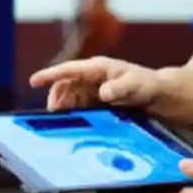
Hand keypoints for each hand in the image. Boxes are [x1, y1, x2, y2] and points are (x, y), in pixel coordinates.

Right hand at [29, 56, 162, 110]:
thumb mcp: (136, 86)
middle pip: (64, 85)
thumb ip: (120, 88)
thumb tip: (104, 92)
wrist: (158, 94)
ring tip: (65, 123)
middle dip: (56, 99)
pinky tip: (76, 124)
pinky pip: (77, 106)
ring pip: (68, 97)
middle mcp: (91, 76)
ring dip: (64, 108)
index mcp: (97, 67)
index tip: (34, 80)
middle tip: (56, 116)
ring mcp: (91, 87)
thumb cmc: (147, 85)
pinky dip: (73, 113)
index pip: (69, 69)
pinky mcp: (94, 99)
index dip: (50, 74)